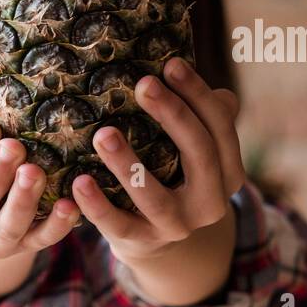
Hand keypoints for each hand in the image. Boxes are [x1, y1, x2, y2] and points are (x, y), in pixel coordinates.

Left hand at [73, 58, 242, 303]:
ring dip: (128, 164)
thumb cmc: (172, 176)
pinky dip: (97, 205)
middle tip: (143, 84)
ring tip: (102, 134)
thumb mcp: (191, 152)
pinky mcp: (141, 243)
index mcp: (228, 172)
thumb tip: (181, 66)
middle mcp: (210, 202)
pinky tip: (78, 182)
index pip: (219, 127)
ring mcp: (176, 227)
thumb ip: (196, 116)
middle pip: (197, 153)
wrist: (157, 243)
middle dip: (172, 116)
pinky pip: (118, 225)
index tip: (171, 64)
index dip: (198, 95)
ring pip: (154, 195)